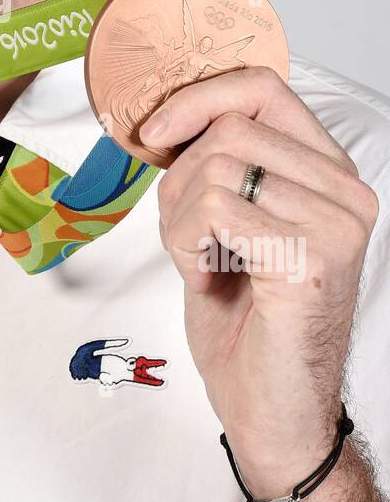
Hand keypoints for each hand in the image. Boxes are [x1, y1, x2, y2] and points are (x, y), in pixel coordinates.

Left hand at [139, 67, 379, 497]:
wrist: (273, 413)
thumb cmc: (246, 325)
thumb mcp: (228, 225)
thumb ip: (216, 167)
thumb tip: (165, 118)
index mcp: (329, 173)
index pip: (263, 88)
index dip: (197, 98)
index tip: (156, 133)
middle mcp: (345, 191)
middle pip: (229, 129)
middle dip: (179, 182)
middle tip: (188, 240)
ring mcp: (335, 223)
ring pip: (215, 169)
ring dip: (180, 221)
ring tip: (204, 266)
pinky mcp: (311, 258)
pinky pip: (213, 210)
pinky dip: (187, 245)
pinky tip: (209, 281)